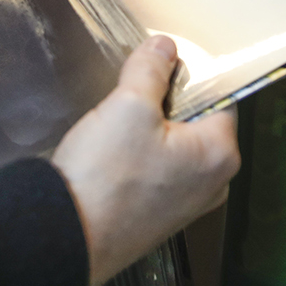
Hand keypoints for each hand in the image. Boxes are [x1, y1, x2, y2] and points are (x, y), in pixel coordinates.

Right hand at [51, 36, 240, 285]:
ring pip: (176, 145)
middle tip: (131, 95)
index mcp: (221, 153)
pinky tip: (115, 152)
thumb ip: (152, 69)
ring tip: (119, 124)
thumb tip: (165, 47)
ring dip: (151, 128)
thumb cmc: (106, 175)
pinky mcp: (161, 215)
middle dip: (166, 102)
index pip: (218, 93)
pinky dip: (142, 155)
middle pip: (197, 120)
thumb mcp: (128, 106)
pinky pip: (160, 170)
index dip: (188, 73)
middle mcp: (215, 182)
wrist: (65, 238)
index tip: (158, 65)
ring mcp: (188, 203)